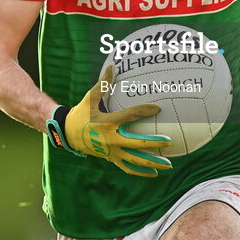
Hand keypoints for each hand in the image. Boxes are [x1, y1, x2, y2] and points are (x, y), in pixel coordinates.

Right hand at [46, 66, 172, 177]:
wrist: (69, 134)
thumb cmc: (82, 113)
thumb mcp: (90, 97)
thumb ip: (103, 83)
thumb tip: (113, 66)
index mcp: (107, 122)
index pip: (130, 116)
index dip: (144, 111)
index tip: (158, 108)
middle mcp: (111, 139)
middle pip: (137, 143)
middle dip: (154, 143)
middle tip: (170, 141)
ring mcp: (112, 152)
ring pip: (135, 160)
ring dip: (152, 163)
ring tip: (168, 164)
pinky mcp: (111, 159)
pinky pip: (128, 167)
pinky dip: (141, 171)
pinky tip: (154, 173)